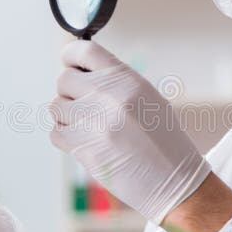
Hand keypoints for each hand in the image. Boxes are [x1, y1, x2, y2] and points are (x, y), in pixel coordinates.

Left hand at [50, 40, 211, 223]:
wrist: (174, 180)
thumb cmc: (163, 141)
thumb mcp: (147, 98)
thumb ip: (114, 82)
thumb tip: (80, 73)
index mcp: (126, 79)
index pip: (85, 51)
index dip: (71, 56)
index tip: (69, 63)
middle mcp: (108, 95)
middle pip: (64, 80)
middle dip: (70, 94)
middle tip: (85, 108)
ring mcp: (94, 121)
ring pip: (56, 107)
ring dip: (67, 117)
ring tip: (90, 128)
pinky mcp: (84, 147)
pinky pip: (56, 133)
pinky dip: (66, 139)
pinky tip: (87, 144)